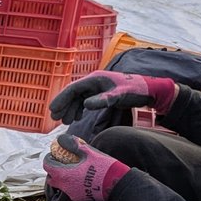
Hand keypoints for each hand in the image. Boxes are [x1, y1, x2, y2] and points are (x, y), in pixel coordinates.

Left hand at [43, 134, 129, 200]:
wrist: (119, 186)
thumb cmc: (105, 168)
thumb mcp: (90, 153)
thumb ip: (73, 145)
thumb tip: (61, 138)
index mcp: (65, 175)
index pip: (47, 166)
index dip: (49, 158)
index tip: (54, 154)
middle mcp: (66, 187)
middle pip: (52, 178)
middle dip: (54, 170)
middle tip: (63, 163)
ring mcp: (72, 194)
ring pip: (61, 186)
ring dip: (64, 178)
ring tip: (75, 170)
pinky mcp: (80, 199)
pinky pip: (71, 191)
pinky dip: (73, 185)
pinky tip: (83, 179)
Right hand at [49, 70, 177, 123]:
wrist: (148, 90)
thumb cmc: (134, 90)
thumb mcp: (119, 95)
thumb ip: (103, 100)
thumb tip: (85, 105)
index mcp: (95, 79)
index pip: (73, 88)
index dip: (61, 98)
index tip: (53, 109)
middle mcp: (93, 82)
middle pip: (72, 93)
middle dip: (63, 105)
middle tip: (55, 118)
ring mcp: (96, 87)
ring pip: (77, 98)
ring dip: (70, 109)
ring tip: (65, 121)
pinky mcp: (100, 93)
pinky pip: (84, 101)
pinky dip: (78, 109)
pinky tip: (77, 117)